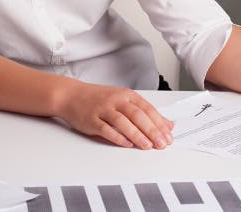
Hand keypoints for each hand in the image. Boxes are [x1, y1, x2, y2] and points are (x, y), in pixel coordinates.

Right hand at [56, 80, 174, 149]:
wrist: (72, 95)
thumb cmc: (99, 99)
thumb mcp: (123, 100)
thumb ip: (144, 111)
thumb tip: (166, 124)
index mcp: (126, 95)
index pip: (147, 108)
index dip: (159, 122)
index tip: (169, 135)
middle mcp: (116, 100)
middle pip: (138, 115)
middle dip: (152, 130)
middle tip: (162, 143)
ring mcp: (103, 109)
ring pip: (123, 122)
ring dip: (137, 135)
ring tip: (147, 146)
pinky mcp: (92, 119)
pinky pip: (106, 129)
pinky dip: (117, 137)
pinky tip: (127, 144)